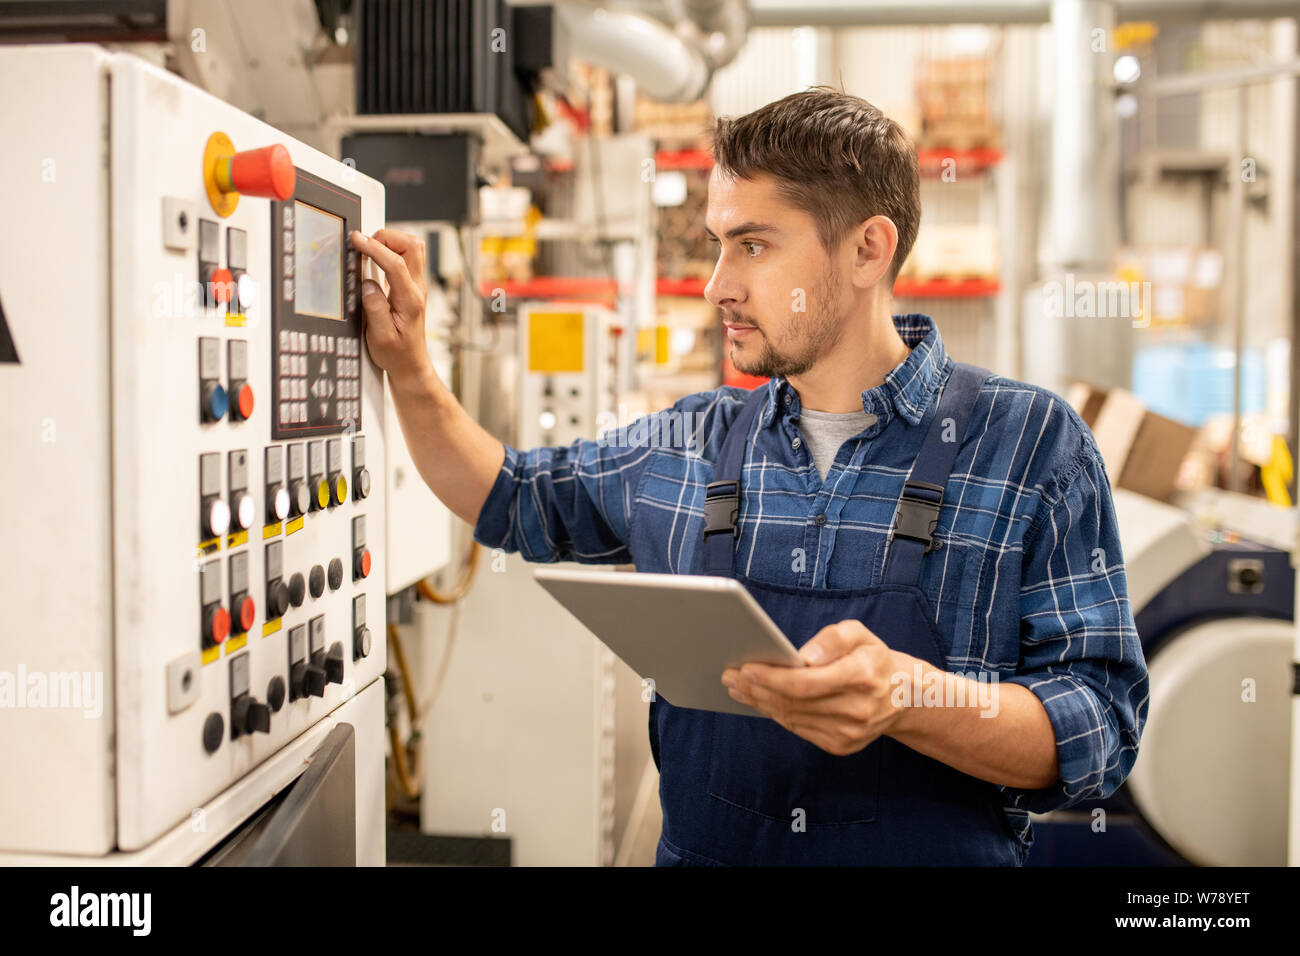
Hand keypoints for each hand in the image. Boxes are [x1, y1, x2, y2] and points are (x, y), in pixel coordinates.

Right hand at [348, 229, 435, 387]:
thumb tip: (368, 285)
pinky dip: (389, 251)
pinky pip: (405, 257)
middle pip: (412, 245)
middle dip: (387, 238)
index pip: (396, 264)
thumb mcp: (380, 338)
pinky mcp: (410, 286)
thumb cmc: (397, 354)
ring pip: (412, 248)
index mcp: (410, 300)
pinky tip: (374, 259)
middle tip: (365, 245)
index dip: (375, 248)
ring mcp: (416, 286)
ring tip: (369, 250)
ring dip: (390, 242)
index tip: (357, 241)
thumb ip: (375, 310)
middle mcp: (417, 289)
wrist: (410, 364)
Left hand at [721, 620, 910, 755]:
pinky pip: (799, 729)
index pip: (804, 682)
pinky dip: (776, 714)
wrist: (904, 696)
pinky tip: (760, 701)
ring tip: (737, 687)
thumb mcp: (860, 634)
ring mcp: (848, 733)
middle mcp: (856, 709)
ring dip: (760, 702)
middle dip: (756, 689)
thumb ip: (832, 639)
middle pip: (793, 702)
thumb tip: (803, 657)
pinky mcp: (841, 745)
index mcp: (861, 676)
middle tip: (730, 675)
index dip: (771, 677)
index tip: (745, 667)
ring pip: (792, 718)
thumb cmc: (874, 659)